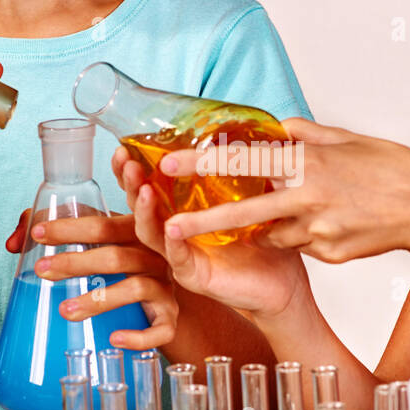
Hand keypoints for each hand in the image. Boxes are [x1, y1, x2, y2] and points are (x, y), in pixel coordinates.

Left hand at [6, 208, 178, 349]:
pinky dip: (138, 335)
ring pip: (134, 290)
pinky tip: (115, 338)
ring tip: (64, 311)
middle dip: (76, 263)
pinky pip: (160, 329)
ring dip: (98, 301)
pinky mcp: (170, 317)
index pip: (103, 225)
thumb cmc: (121, 260)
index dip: (70, 228)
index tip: (38, 234)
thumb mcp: (95, 240)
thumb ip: (54, 232)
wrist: (162, 292)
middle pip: (116, 257)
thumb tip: (14, 244)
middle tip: (41, 270)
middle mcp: (154, 256)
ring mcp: (164, 288)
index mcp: (135, 231)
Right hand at [111, 145, 310, 320]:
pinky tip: (170, 228)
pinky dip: (172, 241)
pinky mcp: (192, 275)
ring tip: (144, 189)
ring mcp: (180, 253)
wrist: (283, 282)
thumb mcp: (250, 196)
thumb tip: (238, 127)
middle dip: (130, 182)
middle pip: (140, 204)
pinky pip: (176, 257)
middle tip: (126, 161)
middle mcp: (175, 229)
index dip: (135, 165)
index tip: (127, 145)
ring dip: (144, 209)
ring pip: (150, 231)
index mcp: (183, 208)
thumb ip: (236, 170)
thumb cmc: (265, 239)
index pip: (150, 182)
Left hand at [156, 118, 409, 263]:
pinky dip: (304, 235)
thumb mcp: (347, 139)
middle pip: (244, 213)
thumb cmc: (394, 169)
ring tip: (300, 210)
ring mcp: (319, 231)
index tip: (170, 166)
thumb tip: (278, 129)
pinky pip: (302, 245)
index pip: (243, 162)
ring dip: (269, 225)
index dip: (203, 164)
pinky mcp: (329, 254)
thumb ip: (305, 135)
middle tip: (171, 226)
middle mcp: (308, 198)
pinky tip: (332, 222)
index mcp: (309, 163)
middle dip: (203, 221)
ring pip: (274, 232)